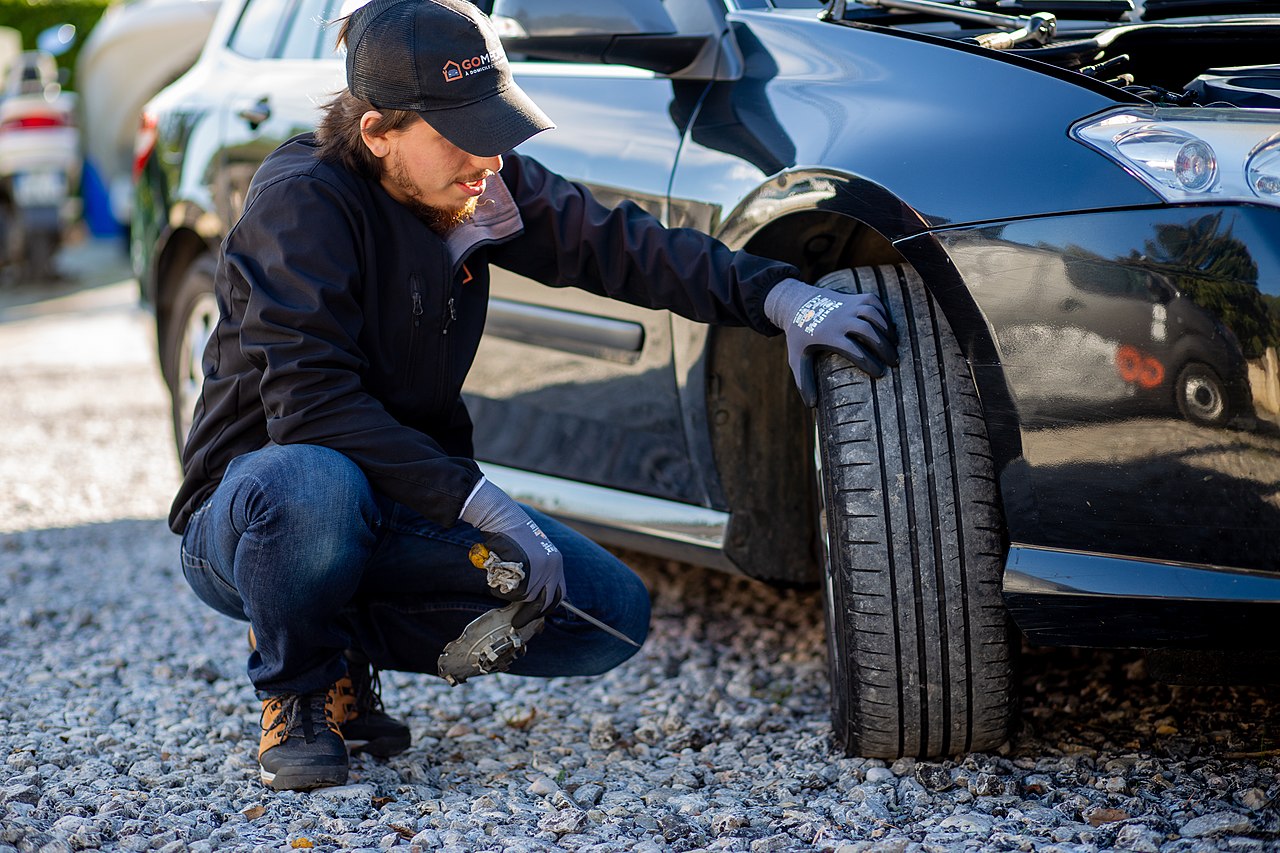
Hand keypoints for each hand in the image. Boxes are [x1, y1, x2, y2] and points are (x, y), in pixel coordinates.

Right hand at [459, 479, 565, 624]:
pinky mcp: (525, 568)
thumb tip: (532, 598)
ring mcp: (540, 567)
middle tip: (518, 621)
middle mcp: (553, 566)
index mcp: (556, 562)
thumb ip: (538, 572)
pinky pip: (513, 591)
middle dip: (531, 613)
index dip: (548, 606)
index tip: (537, 613)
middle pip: (545, 600)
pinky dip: (502, 591)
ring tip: (502, 582)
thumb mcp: (535, 553)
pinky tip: (498, 577)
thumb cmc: (512, 535)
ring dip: (512, 597)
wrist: (503, 518)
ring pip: (526, 597)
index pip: (559, 593)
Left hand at [765, 278, 898, 406]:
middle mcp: (840, 318)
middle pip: (868, 332)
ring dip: (887, 331)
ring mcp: (848, 305)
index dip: (869, 363)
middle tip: (893, 362)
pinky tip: (889, 329)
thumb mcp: (797, 358)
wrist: (798, 303)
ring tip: (894, 346)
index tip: (880, 374)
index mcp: (828, 335)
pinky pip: (875, 303)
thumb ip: (804, 381)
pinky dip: (884, 315)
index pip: (854, 350)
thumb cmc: (800, 335)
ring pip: (873, 315)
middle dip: (884, 348)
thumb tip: (812, 406)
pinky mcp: (855, 296)